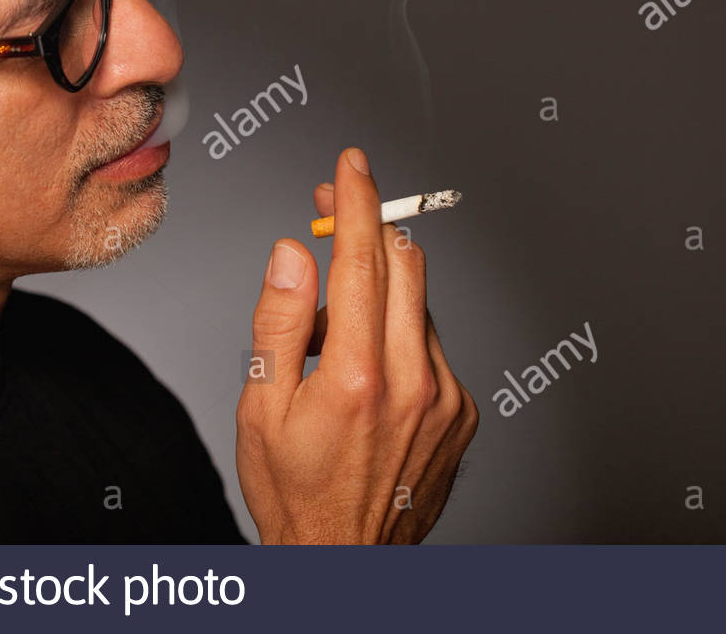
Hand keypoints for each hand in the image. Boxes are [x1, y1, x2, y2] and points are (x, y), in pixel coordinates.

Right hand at [236, 147, 478, 543]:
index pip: (361, 258)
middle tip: (329, 214)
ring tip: (335, 343)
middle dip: (368, 226)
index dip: (355, 200)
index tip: (352, 165)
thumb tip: (293, 253)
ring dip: (379, 295)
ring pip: (419, 305)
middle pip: (404, 264)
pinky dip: (402, 338)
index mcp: (357, 376)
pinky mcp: (464, 410)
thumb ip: (279, 320)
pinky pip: (433, 345)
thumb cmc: (296, 490)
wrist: (347, 559)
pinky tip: (372, 376)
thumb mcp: (260, 407)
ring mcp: (447, 396)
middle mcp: (414, 381)